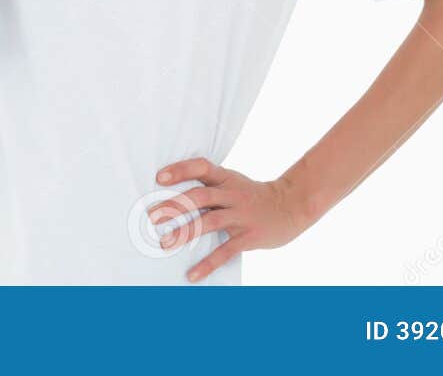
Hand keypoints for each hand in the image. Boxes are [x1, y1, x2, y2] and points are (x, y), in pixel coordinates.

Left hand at [149, 157, 315, 282]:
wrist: (291, 206)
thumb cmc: (252, 195)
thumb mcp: (233, 183)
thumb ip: (209, 187)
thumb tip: (173, 198)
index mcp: (226, 178)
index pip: (201, 167)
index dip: (181, 170)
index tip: (159, 178)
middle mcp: (232, 194)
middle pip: (200, 196)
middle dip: (175, 206)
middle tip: (151, 216)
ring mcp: (241, 215)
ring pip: (209, 222)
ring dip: (185, 232)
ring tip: (165, 243)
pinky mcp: (248, 236)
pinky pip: (225, 251)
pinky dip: (207, 264)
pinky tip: (192, 275)